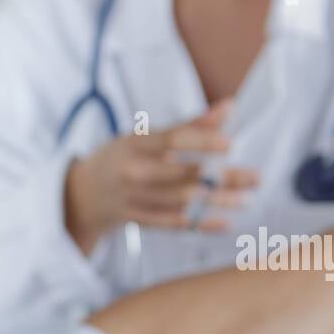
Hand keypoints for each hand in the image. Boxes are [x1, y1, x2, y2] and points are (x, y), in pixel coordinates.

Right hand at [64, 99, 258, 252]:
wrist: (80, 195)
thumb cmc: (120, 158)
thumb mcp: (143, 136)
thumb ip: (187, 125)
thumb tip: (228, 108)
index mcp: (134, 144)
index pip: (172, 140)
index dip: (203, 142)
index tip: (231, 145)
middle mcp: (133, 172)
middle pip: (183, 174)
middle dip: (221, 177)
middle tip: (254, 177)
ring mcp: (133, 199)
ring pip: (181, 201)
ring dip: (216, 201)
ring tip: (245, 199)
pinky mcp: (136, 220)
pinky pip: (172, 224)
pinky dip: (198, 224)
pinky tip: (223, 222)